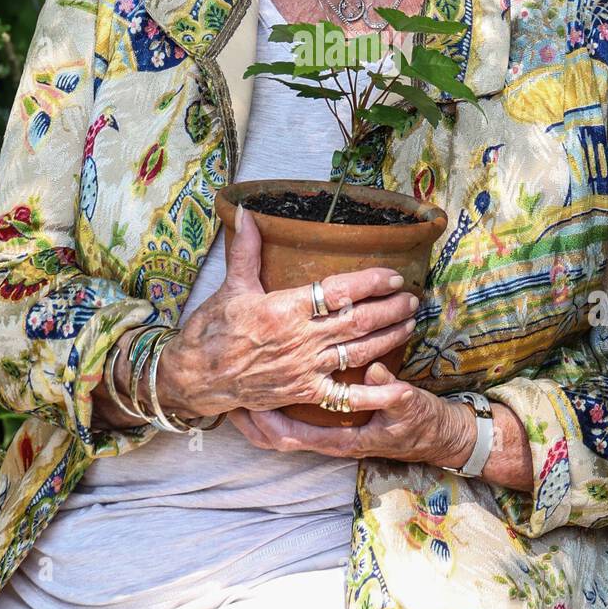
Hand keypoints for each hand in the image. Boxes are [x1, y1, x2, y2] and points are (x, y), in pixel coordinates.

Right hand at [154, 206, 418, 419]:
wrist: (196, 376)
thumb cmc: (212, 329)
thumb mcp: (231, 285)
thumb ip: (247, 249)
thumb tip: (248, 213)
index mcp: (285, 308)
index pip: (338, 291)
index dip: (370, 282)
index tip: (392, 275)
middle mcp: (300, 338)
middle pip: (357, 321)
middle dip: (389, 308)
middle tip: (411, 298)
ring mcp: (304, 368)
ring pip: (358, 351)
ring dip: (389, 337)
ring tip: (409, 323)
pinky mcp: (303, 392)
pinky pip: (344, 396)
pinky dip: (374, 393)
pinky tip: (398, 388)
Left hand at [228, 360, 477, 466]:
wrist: (436, 437)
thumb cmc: (421, 424)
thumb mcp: (410, 406)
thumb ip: (392, 391)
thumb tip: (375, 372)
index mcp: (342, 439)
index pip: (293, 437)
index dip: (269, 422)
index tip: (248, 404)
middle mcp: (329, 439)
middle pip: (276, 438)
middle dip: (250, 420)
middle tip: (225, 397)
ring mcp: (328, 433)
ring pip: (280, 434)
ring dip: (257, 417)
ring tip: (233, 395)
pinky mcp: (332, 423)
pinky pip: (293, 425)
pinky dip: (274, 415)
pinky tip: (263, 396)